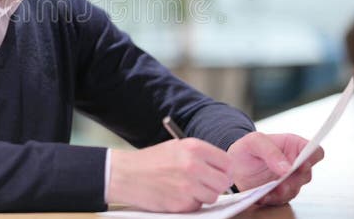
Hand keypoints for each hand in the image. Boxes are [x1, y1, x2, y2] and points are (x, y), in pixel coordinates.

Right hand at [106, 138, 232, 212]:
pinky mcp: (180, 203)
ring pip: (213, 196)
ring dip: (203, 195)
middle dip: (217, 185)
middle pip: (224, 182)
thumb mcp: (176, 147)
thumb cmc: (151, 161)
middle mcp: (193, 165)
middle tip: (205, 184)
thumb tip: (224, 168)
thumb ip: (201, 155)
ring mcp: (187, 186)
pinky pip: (197, 206)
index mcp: (194, 147)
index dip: (225, 170)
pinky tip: (176, 194)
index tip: (220, 174)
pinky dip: (190, 203)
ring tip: (187, 188)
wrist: (125, 174)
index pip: (227, 162)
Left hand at [227, 132, 323, 205]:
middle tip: (282, 180)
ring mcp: (288, 180)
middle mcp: (294, 164)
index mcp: (293, 146)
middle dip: (295, 179)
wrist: (233, 165)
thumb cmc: (246, 148)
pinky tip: (263, 195)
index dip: (312, 158)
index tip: (301, 164)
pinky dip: (273, 199)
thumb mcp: (254, 142)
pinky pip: (282, 199)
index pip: (315, 151)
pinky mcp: (280, 193)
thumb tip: (288, 168)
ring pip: (296, 189)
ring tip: (271, 189)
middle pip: (307, 174)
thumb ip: (271, 152)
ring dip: (284, 190)